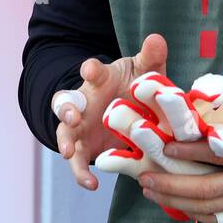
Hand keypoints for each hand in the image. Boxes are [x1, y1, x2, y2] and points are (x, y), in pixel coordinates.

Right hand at [54, 33, 168, 190]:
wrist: (133, 111)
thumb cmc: (135, 85)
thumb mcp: (145, 71)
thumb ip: (151, 58)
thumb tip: (157, 39)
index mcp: (100, 79)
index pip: (92, 71)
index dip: (90, 70)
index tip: (90, 69)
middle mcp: (85, 101)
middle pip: (67, 102)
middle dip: (66, 108)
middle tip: (71, 116)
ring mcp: (81, 125)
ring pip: (65, 133)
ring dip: (65, 142)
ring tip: (68, 152)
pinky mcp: (84, 147)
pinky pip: (78, 162)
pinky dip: (81, 173)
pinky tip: (91, 184)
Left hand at [147, 58, 222, 221]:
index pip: (217, 154)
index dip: (188, 150)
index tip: (164, 144)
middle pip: (206, 190)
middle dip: (172, 185)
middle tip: (145, 176)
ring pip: (210, 208)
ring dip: (177, 202)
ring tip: (151, 191)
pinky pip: (222, 217)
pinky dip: (197, 214)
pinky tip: (178, 206)